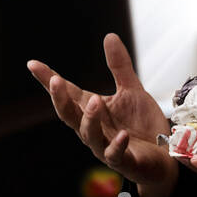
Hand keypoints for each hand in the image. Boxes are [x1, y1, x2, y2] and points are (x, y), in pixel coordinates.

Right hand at [28, 34, 175, 192]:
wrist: (163, 156)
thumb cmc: (142, 125)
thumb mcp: (132, 90)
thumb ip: (119, 66)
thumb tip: (109, 36)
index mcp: (92, 110)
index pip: (67, 94)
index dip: (49, 80)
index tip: (33, 64)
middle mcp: (93, 129)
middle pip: (69, 115)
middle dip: (60, 99)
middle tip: (55, 81)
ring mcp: (105, 146)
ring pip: (89, 135)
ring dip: (90, 119)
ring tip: (95, 101)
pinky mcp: (123, 161)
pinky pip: (115, 154)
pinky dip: (116, 144)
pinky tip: (121, 135)